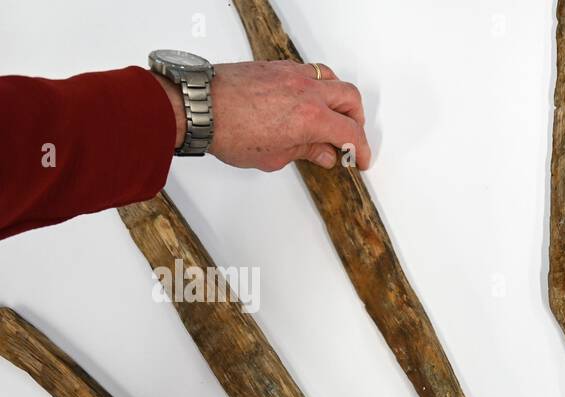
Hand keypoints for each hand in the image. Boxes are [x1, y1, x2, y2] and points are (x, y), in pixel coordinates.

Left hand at [154, 60, 371, 170]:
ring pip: (333, 79)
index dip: (361, 149)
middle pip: (350, 99)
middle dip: (356, 120)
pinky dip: (317, 86)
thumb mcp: (273, 156)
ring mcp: (293, 74)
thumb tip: (323, 154)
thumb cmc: (229, 130)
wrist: (200, 105)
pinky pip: (310, 71)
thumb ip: (305, 152)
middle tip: (350, 137)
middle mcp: (307, 92)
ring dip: (339, 98)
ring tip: (332, 115)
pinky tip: (307, 100)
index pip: (351, 133)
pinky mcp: (277, 66)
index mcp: (311, 118)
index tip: (360, 159)